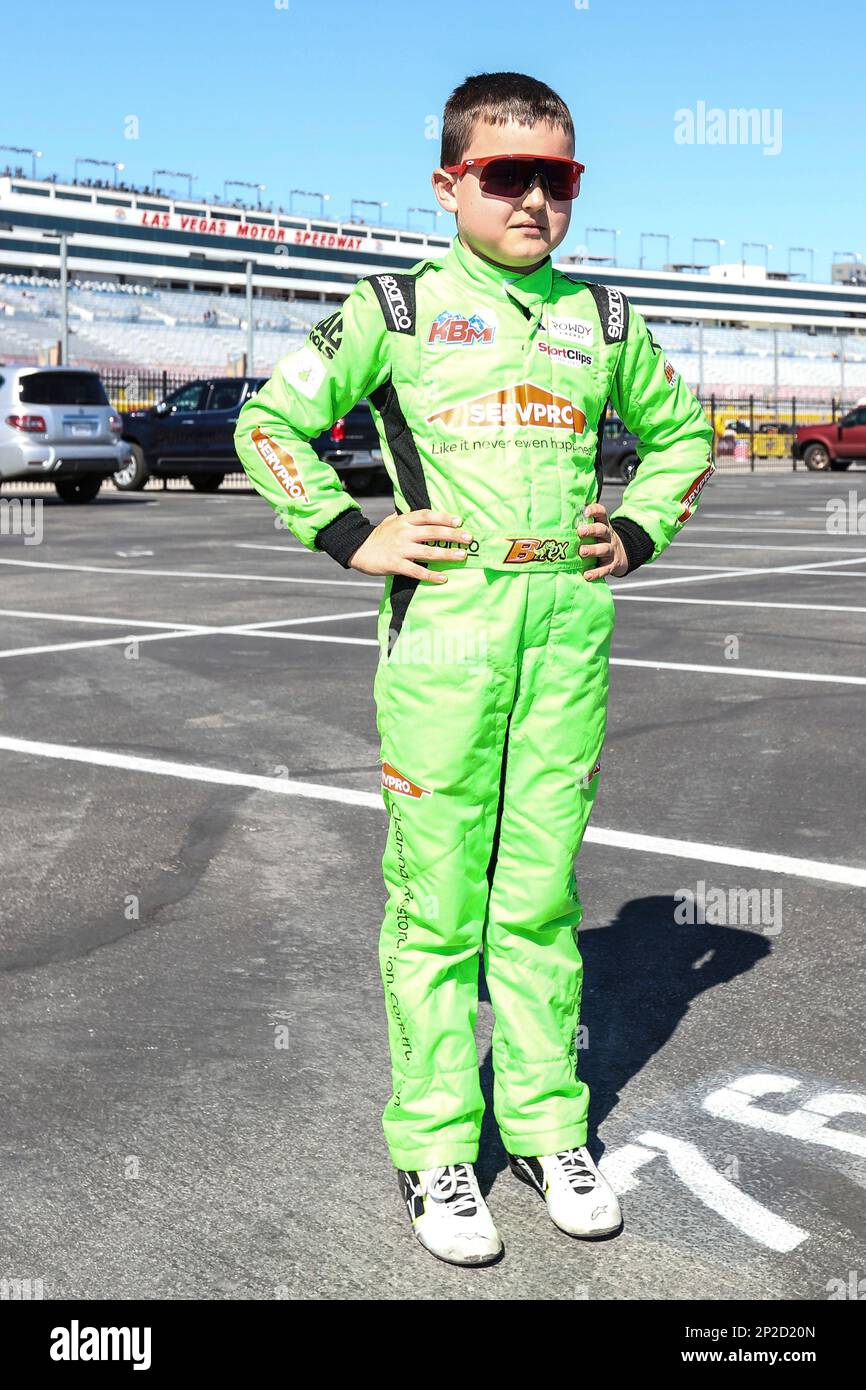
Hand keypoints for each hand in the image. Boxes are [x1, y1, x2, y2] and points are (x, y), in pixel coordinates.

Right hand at [349, 508, 472, 583]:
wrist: (357, 549)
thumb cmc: (379, 536)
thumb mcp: (391, 521)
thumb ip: (408, 518)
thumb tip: (426, 515)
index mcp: (404, 520)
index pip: (427, 515)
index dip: (443, 517)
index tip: (459, 521)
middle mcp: (403, 533)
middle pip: (432, 532)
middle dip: (452, 535)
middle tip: (468, 538)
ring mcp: (400, 549)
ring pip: (428, 551)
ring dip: (447, 554)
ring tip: (462, 556)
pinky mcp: (395, 564)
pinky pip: (416, 570)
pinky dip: (431, 575)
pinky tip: (443, 578)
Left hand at [577, 503, 628, 579]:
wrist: (622, 555)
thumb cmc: (600, 541)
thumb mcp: (596, 530)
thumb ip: (583, 524)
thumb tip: (562, 516)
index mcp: (603, 525)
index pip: (602, 514)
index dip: (595, 510)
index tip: (586, 511)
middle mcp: (608, 537)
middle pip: (603, 530)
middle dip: (592, 530)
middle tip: (581, 532)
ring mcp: (611, 550)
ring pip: (604, 549)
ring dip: (593, 550)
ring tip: (582, 552)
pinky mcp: (612, 565)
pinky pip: (605, 569)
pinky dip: (596, 572)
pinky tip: (587, 575)